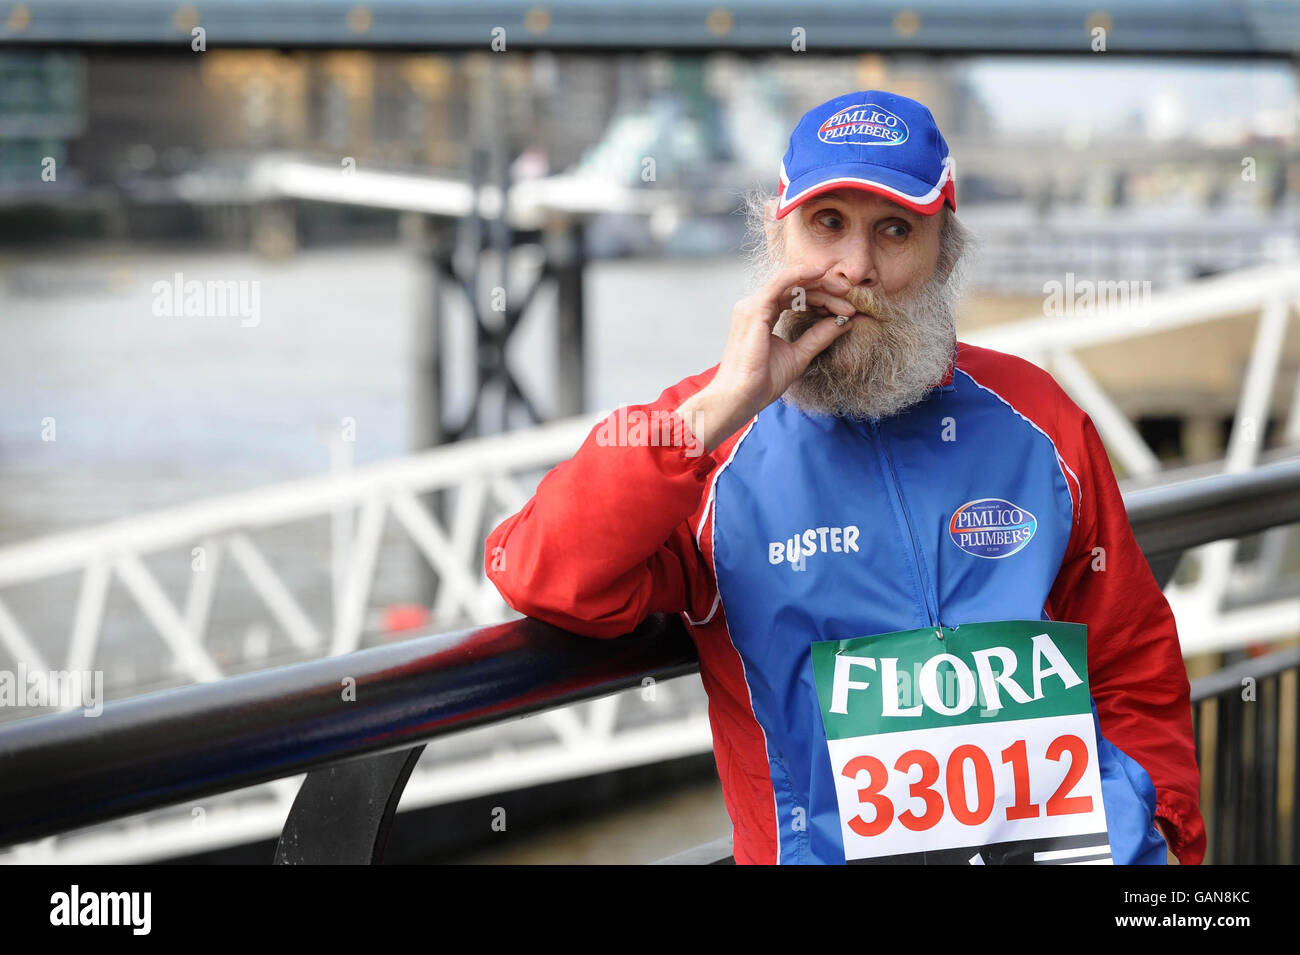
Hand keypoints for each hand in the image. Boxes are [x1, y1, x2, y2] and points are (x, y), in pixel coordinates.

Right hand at [675, 263, 857, 451]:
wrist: (742, 396)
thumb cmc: (762, 381)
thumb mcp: (799, 355)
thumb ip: (819, 336)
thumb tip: (844, 321)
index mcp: (762, 316)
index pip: (795, 298)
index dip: (822, 300)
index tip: (846, 309)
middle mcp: (755, 306)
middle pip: (795, 288)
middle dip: (825, 290)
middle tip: (850, 297)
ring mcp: (753, 305)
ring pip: (792, 284)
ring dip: (820, 285)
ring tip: (843, 292)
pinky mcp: (755, 308)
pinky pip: (782, 282)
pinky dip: (802, 274)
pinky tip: (821, 273)